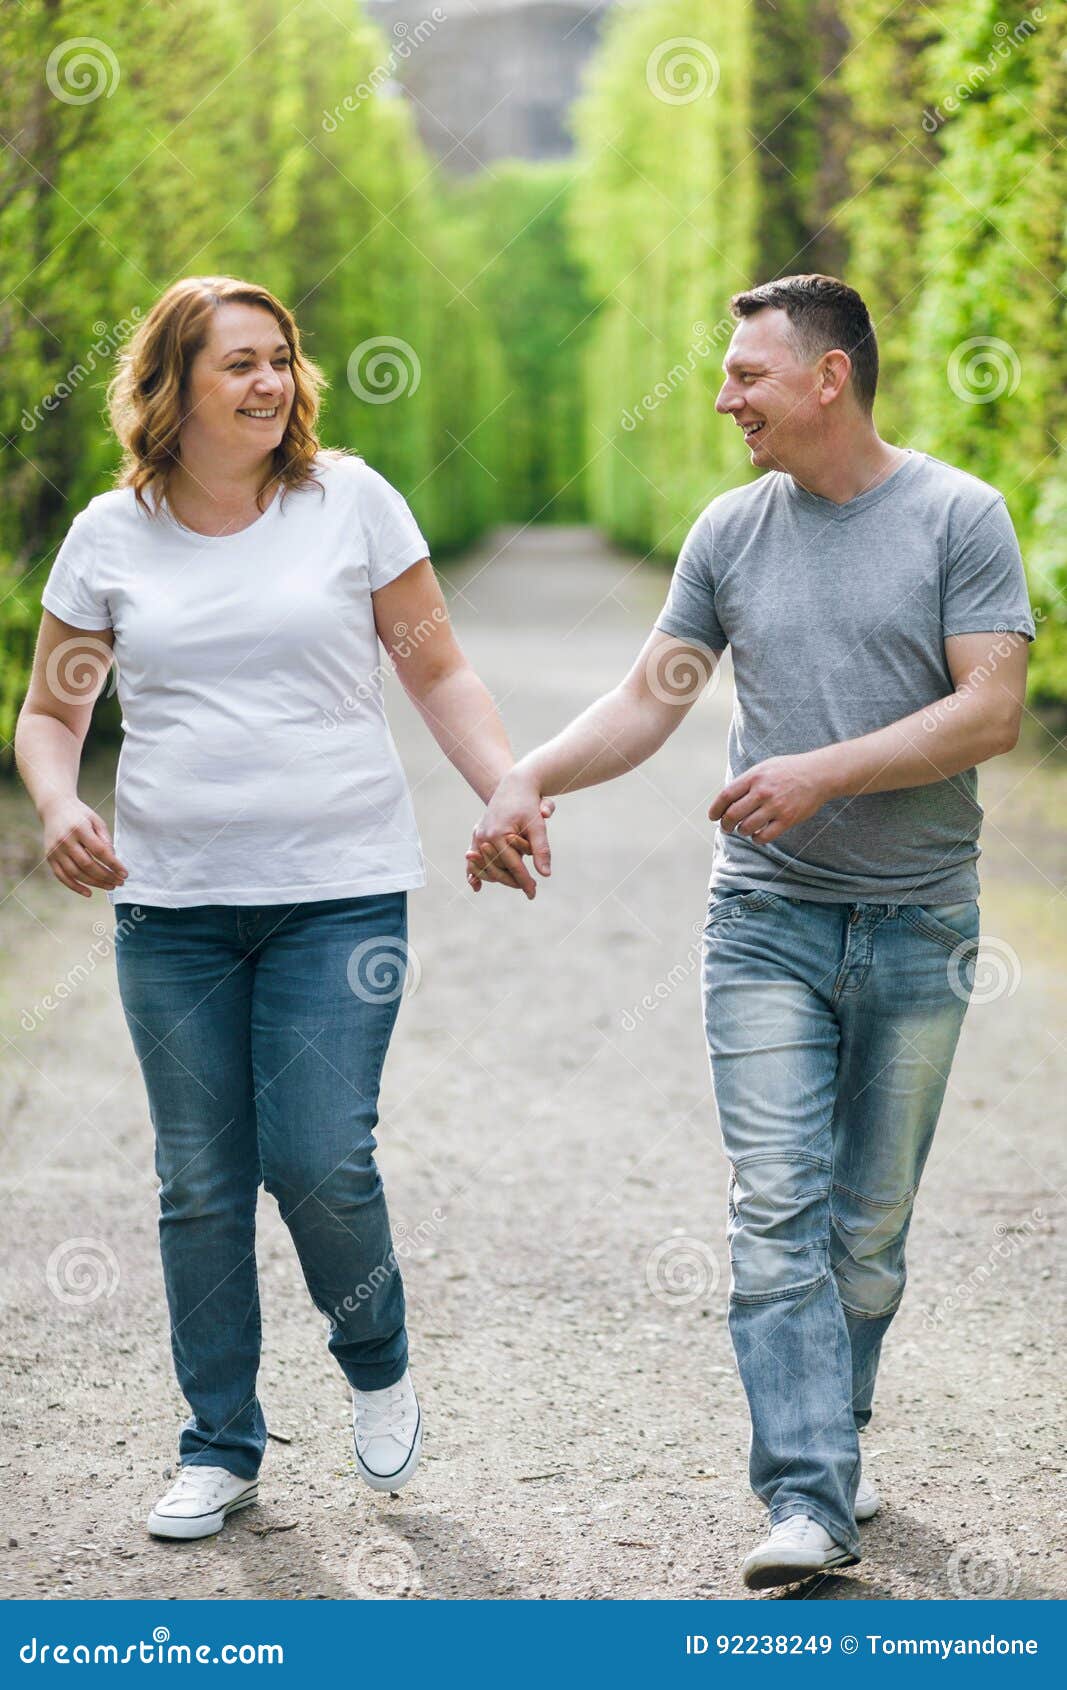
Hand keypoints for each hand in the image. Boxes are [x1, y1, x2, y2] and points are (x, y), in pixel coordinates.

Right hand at [42, 797, 128, 897]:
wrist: (55, 807)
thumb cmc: (80, 815)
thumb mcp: (96, 820)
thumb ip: (105, 839)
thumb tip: (113, 860)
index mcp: (79, 828)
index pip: (99, 851)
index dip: (113, 864)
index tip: (125, 874)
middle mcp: (65, 840)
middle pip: (88, 864)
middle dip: (106, 876)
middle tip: (119, 882)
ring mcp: (55, 850)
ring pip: (76, 873)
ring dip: (95, 883)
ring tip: (110, 886)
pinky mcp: (49, 857)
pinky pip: (62, 876)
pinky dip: (75, 887)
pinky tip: (89, 893)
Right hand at [466, 774, 554, 898]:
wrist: (514, 785)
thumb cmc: (528, 804)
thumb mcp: (537, 826)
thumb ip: (541, 850)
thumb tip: (545, 874)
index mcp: (499, 834)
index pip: (513, 865)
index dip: (524, 881)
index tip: (533, 893)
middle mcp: (485, 837)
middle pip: (498, 869)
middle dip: (513, 881)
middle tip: (531, 889)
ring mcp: (478, 835)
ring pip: (486, 866)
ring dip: (498, 877)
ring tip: (517, 884)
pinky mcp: (477, 834)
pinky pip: (474, 858)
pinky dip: (475, 871)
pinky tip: (476, 886)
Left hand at [708, 751, 834, 843]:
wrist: (818, 774)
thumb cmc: (788, 770)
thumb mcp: (764, 768)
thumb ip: (746, 782)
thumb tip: (726, 801)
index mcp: (754, 777)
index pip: (726, 796)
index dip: (715, 809)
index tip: (713, 817)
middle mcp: (762, 791)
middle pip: (733, 814)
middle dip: (726, 824)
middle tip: (727, 827)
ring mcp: (775, 806)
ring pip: (746, 827)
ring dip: (741, 831)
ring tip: (744, 829)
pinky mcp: (787, 819)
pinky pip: (764, 836)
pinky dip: (757, 839)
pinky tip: (758, 835)